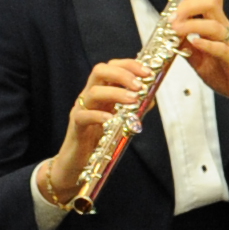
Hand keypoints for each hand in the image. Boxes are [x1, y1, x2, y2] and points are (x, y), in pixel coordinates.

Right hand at [38, 58, 157, 210]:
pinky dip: (99, 115)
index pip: (112, 67)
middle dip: (122, 74)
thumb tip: (152, 97)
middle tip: (139, 85)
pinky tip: (112, 120)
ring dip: (116, 92)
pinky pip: (84, 116)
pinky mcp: (76, 127)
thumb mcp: (120, 121)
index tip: (147, 72)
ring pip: (93, 92)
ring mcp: (81, 110)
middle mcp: (89, 96)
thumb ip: (135, 108)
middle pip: (99, 71)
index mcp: (101, 91)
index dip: (129, 65)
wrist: (77, 164)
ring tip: (133, 100)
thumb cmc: (99, 141)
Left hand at [162, 0, 228, 118]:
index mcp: (218, 26)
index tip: (173, 13)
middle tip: (173, 20)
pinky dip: (206, 44)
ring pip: (213, 24)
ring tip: (176, 32)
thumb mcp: (201, 62)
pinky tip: (195, 44)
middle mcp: (226, 30)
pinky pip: (222, 48)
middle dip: (187, 6)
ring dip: (190, 25)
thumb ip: (187, 50)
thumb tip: (170, 39)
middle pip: (210, 1)